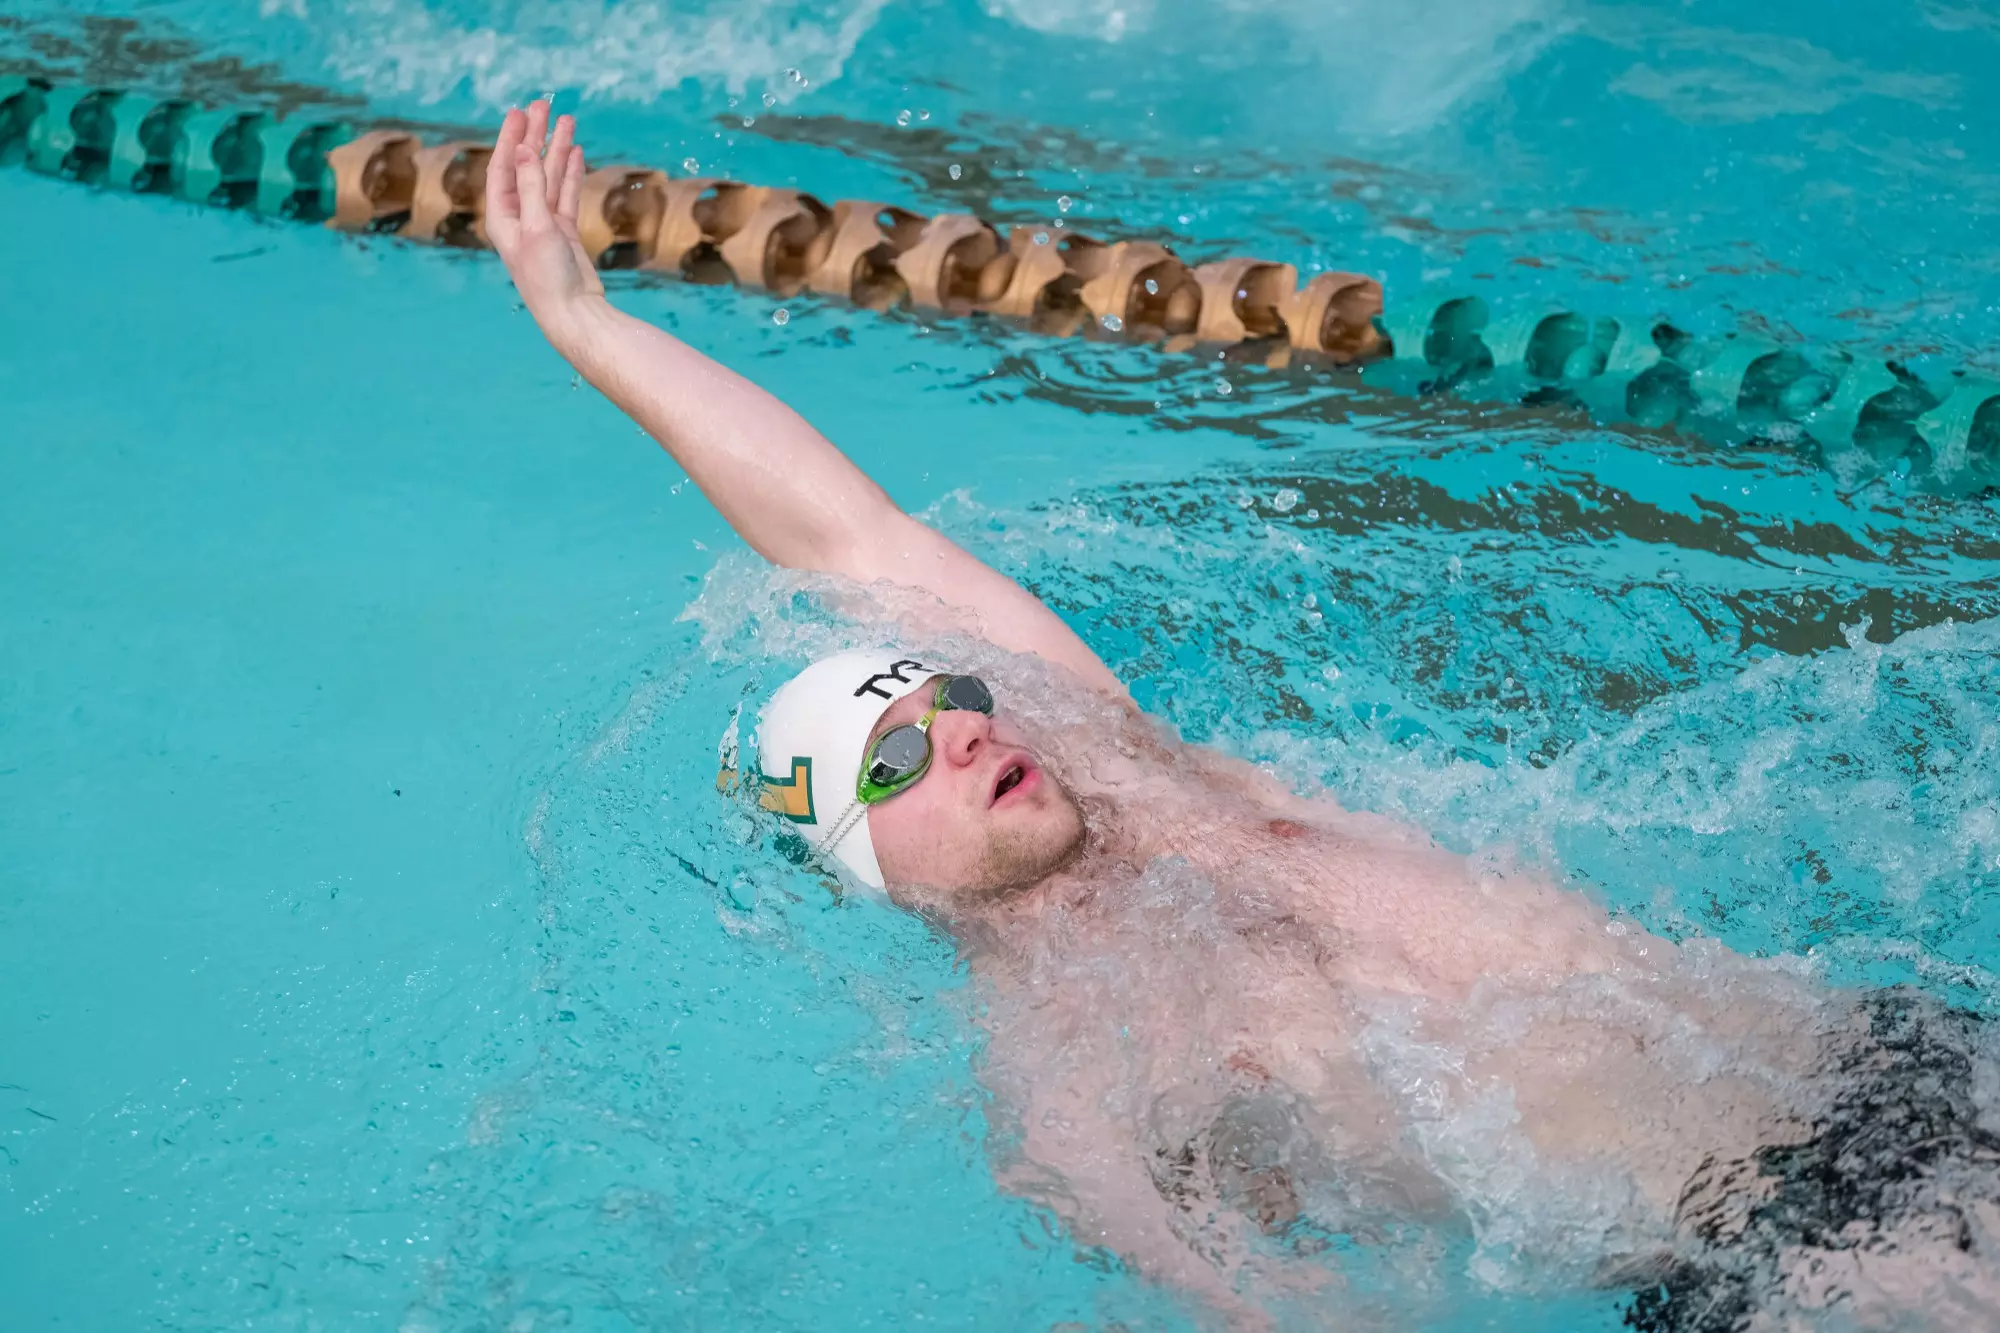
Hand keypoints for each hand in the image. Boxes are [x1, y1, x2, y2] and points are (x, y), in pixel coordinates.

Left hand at [485, 102, 605, 346]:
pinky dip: (569, 173)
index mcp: (502, 216)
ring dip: (556, 149)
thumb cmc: (547, 276)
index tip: (520, 112)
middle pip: (526, 166)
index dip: (511, 138)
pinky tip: (575, 152)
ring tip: (567, 120)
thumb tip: (525, 150)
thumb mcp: (537, 228)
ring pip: (548, 177)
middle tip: (543, 105)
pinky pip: (564, 193)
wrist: (572, 313)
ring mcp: (542, 223)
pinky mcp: (563, 231)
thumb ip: (531, 187)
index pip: (503, 167)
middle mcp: (519, 216)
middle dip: (534, 136)